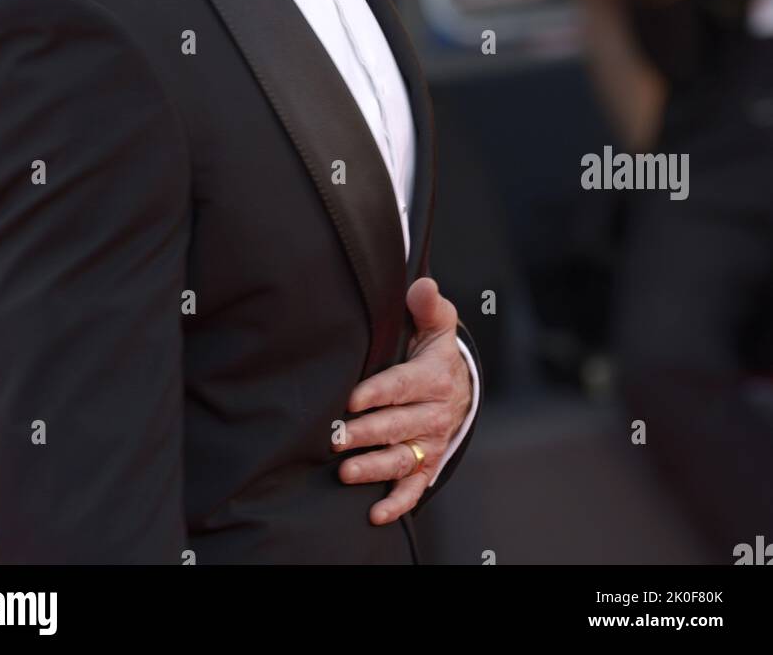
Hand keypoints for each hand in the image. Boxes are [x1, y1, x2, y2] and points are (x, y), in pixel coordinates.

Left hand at [332, 278, 473, 523]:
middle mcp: (435, 414)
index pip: (403, 385)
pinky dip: (398, 503)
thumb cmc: (435, 351)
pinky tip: (375, 513)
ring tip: (346, 472)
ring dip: (375, 468)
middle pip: (398, 425)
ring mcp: (431, 443)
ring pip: (402, 458)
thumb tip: (422, 286)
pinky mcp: (428, 465)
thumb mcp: (437, 324)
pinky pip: (415, 487)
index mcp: (435, 378)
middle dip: (367, 432)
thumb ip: (429, 305)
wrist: (461, 387)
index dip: (378, 392)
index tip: (352, 398)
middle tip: (337, 438)